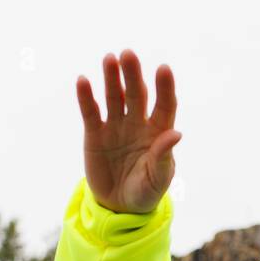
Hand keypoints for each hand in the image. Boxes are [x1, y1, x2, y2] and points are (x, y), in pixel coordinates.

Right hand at [76, 49, 180, 212]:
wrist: (119, 206)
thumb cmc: (146, 191)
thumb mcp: (158, 178)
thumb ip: (164, 156)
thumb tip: (176, 133)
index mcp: (159, 132)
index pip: (165, 104)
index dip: (164, 87)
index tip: (164, 69)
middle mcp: (138, 123)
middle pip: (137, 94)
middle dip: (133, 75)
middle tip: (128, 54)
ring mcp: (116, 126)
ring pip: (114, 97)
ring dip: (112, 78)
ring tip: (109, 59)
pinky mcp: (95, 133)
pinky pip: (90, 111)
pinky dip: (86, 97)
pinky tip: (83, 81)